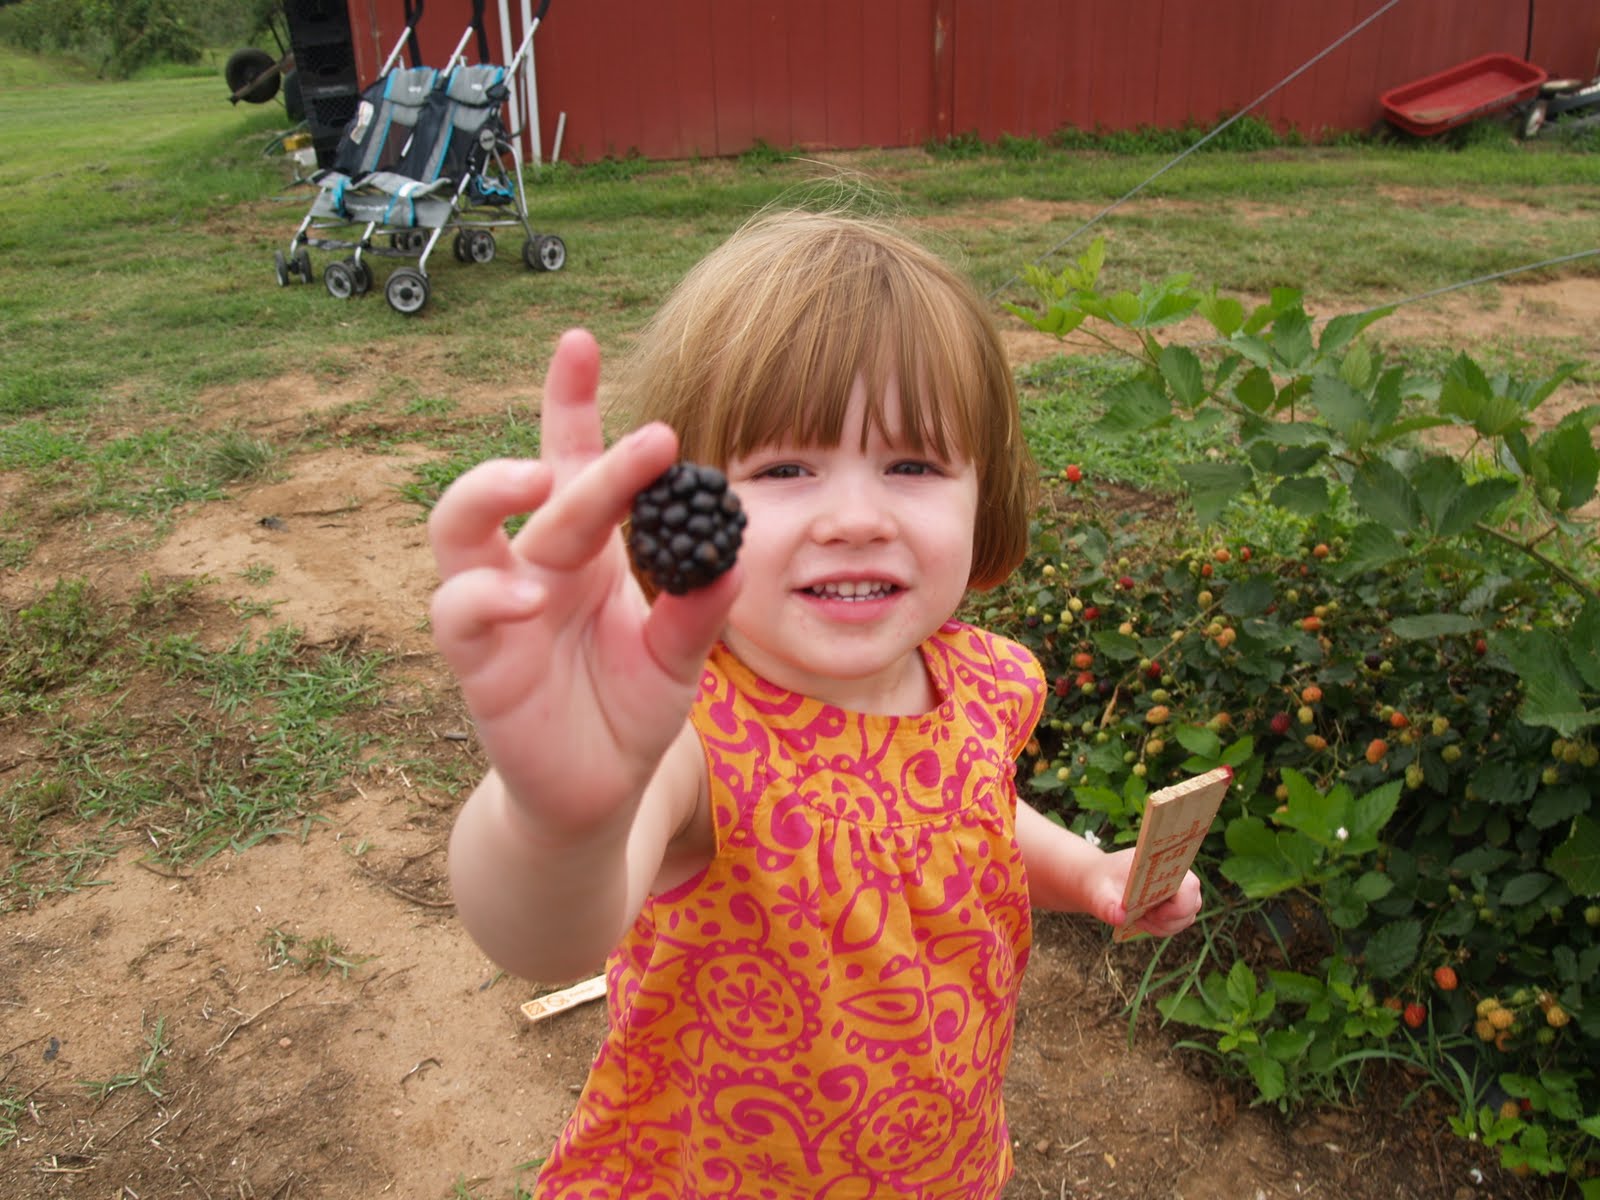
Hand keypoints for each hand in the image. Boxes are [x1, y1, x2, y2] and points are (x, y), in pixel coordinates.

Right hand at [427, 330, 737, 841]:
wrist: (598, 794)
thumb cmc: (629, 710)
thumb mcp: (679, 657)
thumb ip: (699, 610)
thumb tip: (732, 557)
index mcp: (584, 549)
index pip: (571, 457)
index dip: (568, 399)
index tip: (578, 339)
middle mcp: (534, 563)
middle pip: (533, 481)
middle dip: (581, 446)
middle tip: (650, 441)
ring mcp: (497, 608)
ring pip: (457, 527)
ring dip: (489, 492)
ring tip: (537, 480)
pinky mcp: (477, 662)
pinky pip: (458, 614)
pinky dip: (485, 597)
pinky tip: (525, 596)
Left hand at [1098, 847, 1202, 938]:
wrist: (1101, 882)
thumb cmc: (1103, 882)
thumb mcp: (1099, 892)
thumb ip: (1107, 905)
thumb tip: (1119, 918)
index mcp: (1165, 863)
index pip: (1190, 885)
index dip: (1179, 904)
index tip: (1152, 911)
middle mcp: (1179, 877)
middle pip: (1191, 906)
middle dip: (1166, 919)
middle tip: (1139, 915)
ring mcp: (1180, 893)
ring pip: (1184, 919)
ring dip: (1160, 925)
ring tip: (1136, 916)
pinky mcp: (1176, 907)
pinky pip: (1175, 925)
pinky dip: (1158, 928)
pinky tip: (1139, 919)